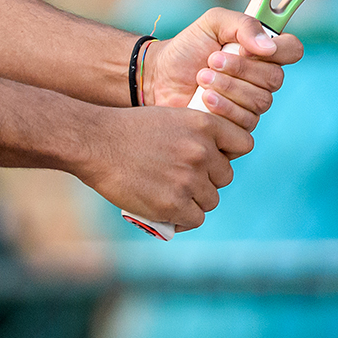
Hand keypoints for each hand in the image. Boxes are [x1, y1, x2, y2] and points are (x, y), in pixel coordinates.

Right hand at [75, 106, 253, 230]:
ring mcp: (188, 179)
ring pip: (210, 199)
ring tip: (175, 197)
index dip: (230, 153)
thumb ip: (195, 135)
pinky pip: (195, 218)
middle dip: (208, 180)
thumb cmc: (127, 130)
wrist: (94, 143)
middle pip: (224, 177)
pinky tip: (173, 214)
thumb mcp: (169, 118)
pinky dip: (185, 218)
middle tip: (184, 180)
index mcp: (204, 124)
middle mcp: (201, 152)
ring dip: (196, 201)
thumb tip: (216, 157)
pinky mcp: (173, 204)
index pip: (243, 144)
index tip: (214, 158)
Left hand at [143, 9, 303, 130]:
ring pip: (260, 102)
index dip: (279, 50)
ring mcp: (252, 104)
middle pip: (275, 79)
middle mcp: (262, 79)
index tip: (248, 47)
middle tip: (211, 61)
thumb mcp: (212, 24)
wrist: (158, 77)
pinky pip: (246, 122)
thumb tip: (268, 47)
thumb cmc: (187, 49)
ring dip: (228, 87)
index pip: (293, 50)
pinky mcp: (238, 127)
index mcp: (262, 51)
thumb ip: (243, 25)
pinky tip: (204, 99)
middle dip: (241, 69)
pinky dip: (224, 108)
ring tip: (201, 78)